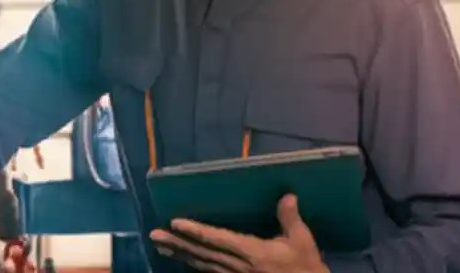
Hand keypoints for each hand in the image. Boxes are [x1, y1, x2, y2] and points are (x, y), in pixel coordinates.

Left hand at [149, 194, 328, 272]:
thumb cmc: (305, 267)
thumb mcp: (302, 242)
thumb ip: (290, 219)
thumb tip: (286, 195)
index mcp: (252, 252)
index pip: (218, 239)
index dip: (196, 231)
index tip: (175, 223)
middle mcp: (238, 266)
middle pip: (202, 253)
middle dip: (177, 243)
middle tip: (154, 235)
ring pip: (202, 264)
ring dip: (180, 254)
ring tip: (160, 246)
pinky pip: (210, 272)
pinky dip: (194, 265)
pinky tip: (183, 259)